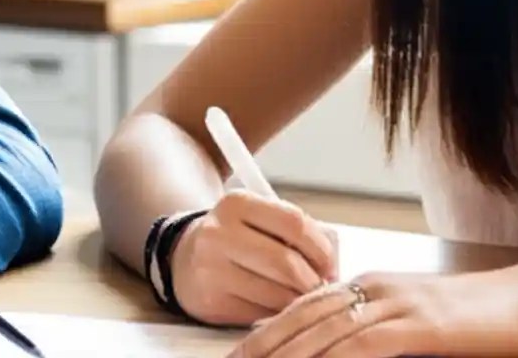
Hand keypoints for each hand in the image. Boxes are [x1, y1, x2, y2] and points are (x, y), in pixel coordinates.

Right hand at [171, 190, 338, 325]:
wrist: (185, 258)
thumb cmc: (237, 237)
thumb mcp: (263, 219)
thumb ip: (301, 232)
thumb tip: (332, 266)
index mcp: (238, 203)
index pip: (294, 223)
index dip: (320, 248)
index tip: (330, 263)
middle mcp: (219, 233)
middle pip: (286, 263)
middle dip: (313, 280)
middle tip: (320, 286)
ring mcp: (211, 269)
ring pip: (276, 293)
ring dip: (298, 300)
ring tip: (301, 296)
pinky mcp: (211, 301)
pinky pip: (259, 314)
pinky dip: (277, 313)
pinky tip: (276, 305)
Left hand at [233, 269, 517, 357]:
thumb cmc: (477, 315)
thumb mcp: (417, 316)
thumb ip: (378, 328)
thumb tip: (341, 348)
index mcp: (371, 284)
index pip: (305, 306)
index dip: (267, 330)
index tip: (238, 354)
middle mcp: (376, 287)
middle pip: (304, 316)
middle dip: (262, 345)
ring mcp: (397, 304)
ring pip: (325, 330)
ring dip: (287, 355)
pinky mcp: (420, 325)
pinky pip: (365, 343)